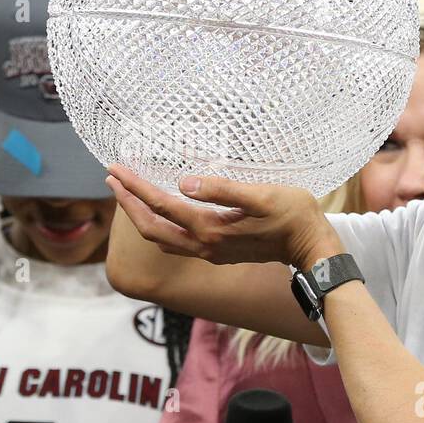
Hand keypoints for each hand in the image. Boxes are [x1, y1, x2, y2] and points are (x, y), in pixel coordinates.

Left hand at [105, 164, 338, 269]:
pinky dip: (159, 223)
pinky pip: (175, 240)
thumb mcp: (260, 195)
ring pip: (161, 238)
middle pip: (151, 228)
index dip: (135, 187)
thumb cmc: (292, 215)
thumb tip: (184, 183)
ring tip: (128, 194)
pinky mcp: (218, 251)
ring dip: (140, 216)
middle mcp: (203, 245)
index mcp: (209, 229)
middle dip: (127, 203)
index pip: (161, 206)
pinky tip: (160, 209)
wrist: (312, 246)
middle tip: (111, 179)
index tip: (115, 170)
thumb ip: (221, 189)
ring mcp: (210, 252)